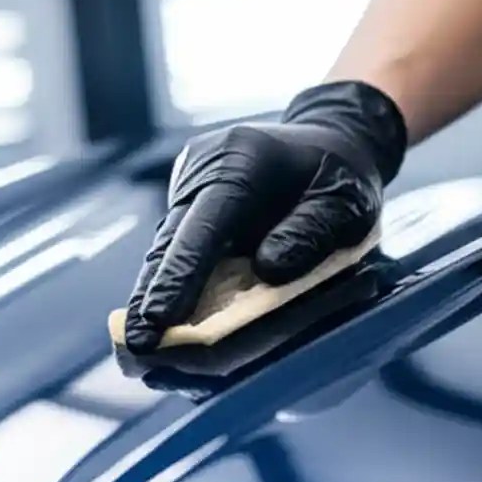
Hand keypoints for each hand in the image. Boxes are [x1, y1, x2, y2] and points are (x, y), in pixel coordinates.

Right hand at [122, 82, 405, 353]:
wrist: (331, 136)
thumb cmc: (343, 175)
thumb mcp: (346, 202)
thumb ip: (310, 233)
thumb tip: (268, 270)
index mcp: (242, 162)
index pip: (203, 227)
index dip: (179, 278)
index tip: (158, 320)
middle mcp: (205, 168)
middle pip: (170, 240)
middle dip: (152, 295)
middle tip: (135, 345)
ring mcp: (192, 180)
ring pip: (167, 245)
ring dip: (154, 292)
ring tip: (138, 342)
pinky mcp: (190, 197)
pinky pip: (177, 242)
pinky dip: (171, 280)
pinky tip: (160, 317)